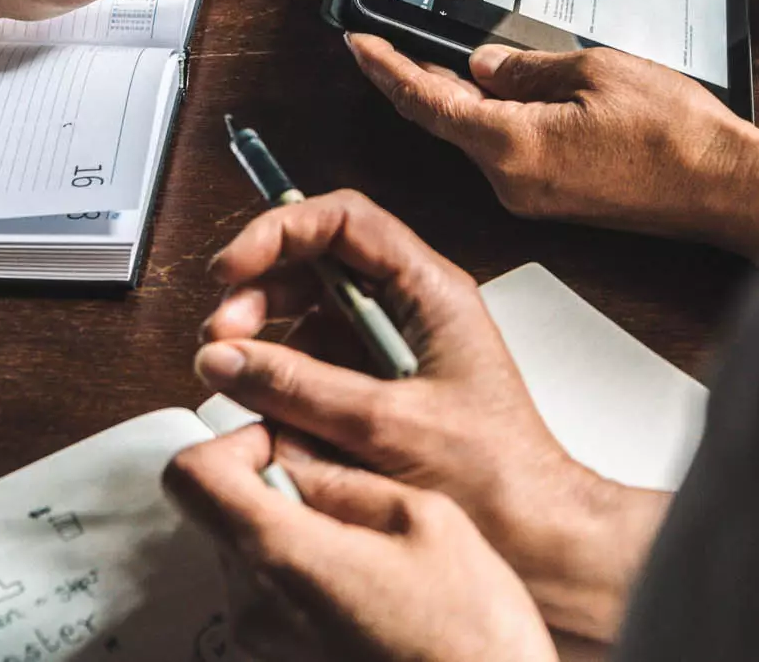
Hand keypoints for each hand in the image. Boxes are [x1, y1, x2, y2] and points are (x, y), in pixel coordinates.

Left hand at [166, 426, 554, 661]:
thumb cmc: (472, 635)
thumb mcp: (425, 521)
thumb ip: (344, 477)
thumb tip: (295, 451)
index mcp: (283, 557)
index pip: (192, 475)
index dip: (235, 441)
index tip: (288, 444)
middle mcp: (254, 605)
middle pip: (220, 508)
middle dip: (274, 483)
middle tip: (349, 492)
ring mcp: (262, 641)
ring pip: (246, 545)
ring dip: (293, 526)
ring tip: (370, 546)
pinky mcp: (280, 660)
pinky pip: (269, 587)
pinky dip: (304, 566)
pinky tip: (368, 581)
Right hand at [190, 189, 669, 640]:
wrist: (540, 537)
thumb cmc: (494, 478)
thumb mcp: (385, 425)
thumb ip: (300, 387)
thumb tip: (224, 358)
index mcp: (430, 291)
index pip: (344, 221)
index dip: (278, 233)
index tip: (231, 270)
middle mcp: (410, 309)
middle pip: (317, 266)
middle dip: (259, 294)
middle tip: (219, 338)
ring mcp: (393, 350)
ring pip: (310, 318)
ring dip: (264, 340)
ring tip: (228, 376)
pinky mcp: (380, 391)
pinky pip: (317, 367)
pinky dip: (282, 382)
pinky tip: (261, 410)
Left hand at [346, 34, 758, 257]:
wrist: (724, 187)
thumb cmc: (673, 132)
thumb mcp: (593, 71)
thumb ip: (526, 69)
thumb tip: (483, 69)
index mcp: (512, 146)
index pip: (427, 103)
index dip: (386, 70)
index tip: (357, 44)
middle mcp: (511, 182)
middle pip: (447, 123)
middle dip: (420, 81)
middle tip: (392, 44)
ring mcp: (533, 198)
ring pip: (478, 139)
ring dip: (461, 101)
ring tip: (449, 58)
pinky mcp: (555, 202)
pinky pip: (508, 154)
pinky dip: (494, 122)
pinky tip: (501, 94)